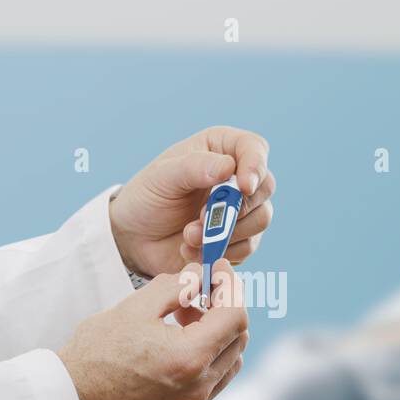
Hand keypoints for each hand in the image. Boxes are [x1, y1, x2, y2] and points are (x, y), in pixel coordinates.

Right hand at [57, 259, 248, 399]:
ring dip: (218, 330)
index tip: (217, 269)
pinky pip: (215, 377)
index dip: (230, 286)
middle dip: (225, 306)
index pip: (235, 315)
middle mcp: (199, 386)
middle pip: (238, 337)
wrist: (72, 396)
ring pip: (230, 358)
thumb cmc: (96, 351)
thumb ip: (177, 285)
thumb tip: (201, 274)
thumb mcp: (136, 306)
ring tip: (184, 313)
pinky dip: (210, 353)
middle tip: (199, 287)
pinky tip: (181, 338)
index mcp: (189, 358)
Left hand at [109, 126, 275, 277]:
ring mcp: (240, 209)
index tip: (243, 187)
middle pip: (265, 186)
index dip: (256, 166)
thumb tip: (228, 168)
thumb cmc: (147, 197)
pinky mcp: (238, 239)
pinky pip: (247, 246)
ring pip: (260, 219)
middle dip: (236, 207)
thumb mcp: (162, 176)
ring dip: (225, 232)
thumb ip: (194, 167)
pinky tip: (191, 250)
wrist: (134, 238)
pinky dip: (220, 251)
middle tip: (201, 218)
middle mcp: (236, 177)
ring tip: (188, 236)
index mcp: (221, 149)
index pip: (254, 149)